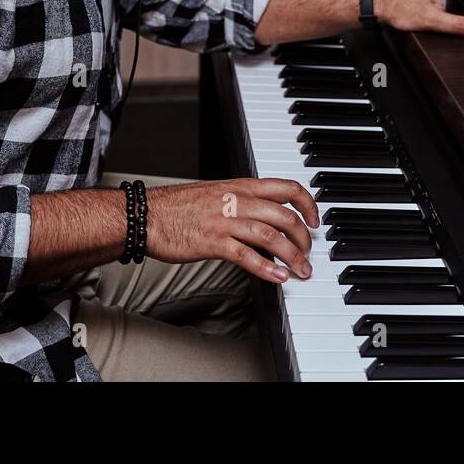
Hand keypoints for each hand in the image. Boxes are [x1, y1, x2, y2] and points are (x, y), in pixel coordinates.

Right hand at [145, 178, 319, 282]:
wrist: (147, 215)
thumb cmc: (178, 207)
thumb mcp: (217, 192)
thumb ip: (243, 201)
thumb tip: (268, 215)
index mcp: (241, 186)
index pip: (287, 189)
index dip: (308, 205)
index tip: (315, 221)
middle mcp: (237, 200)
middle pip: (285, 217)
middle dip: (304, 239)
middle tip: (308, 254)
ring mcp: (226, 221)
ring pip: (271, 237)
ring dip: (293, 257)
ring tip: (301, 271)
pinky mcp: (213, 242)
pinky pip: (247, 256)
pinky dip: (267, 269)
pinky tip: (278, 278)